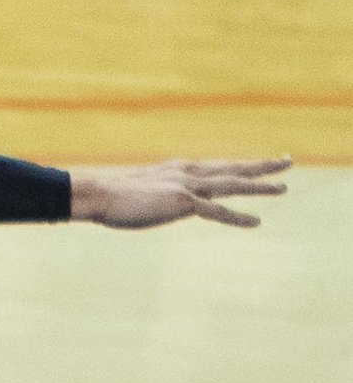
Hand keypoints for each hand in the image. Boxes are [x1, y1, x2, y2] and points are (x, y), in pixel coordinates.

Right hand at [70, 156, 289, 228]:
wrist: (95, 194)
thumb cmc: (112, 196)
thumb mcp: (142, 192)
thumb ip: (159, 195)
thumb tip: (161, 202)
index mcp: (177, 170)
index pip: (217, 167)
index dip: (240, 166)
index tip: (260, 164)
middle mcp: (186, 173)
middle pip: (231, 167)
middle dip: (261, 165)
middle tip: (287, 161)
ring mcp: (185, 186)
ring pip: (231, 184)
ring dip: (259, 185)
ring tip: (283, 187)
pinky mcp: (181, 202)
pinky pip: (216, 211)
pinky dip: (238, 217)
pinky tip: (257, 222)